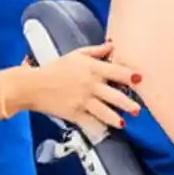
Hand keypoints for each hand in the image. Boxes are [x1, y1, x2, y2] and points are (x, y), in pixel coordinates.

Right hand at [11, 42, 141, 132]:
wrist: (33, 86)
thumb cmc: (55, 68)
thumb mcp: (76, 55)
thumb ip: (96, 51)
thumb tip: (112, 45)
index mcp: (92, 69)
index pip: (117, 72)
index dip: (130, 76)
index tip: (140, 79)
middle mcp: (90, 85)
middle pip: (114, 95)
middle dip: (128, 103)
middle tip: (137, 110)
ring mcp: (83, 101)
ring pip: (104, 111)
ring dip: (116, 118)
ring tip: (123, 122)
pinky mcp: (75, 114)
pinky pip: (90, 122)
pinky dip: (99, 126)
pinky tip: (106, 129)